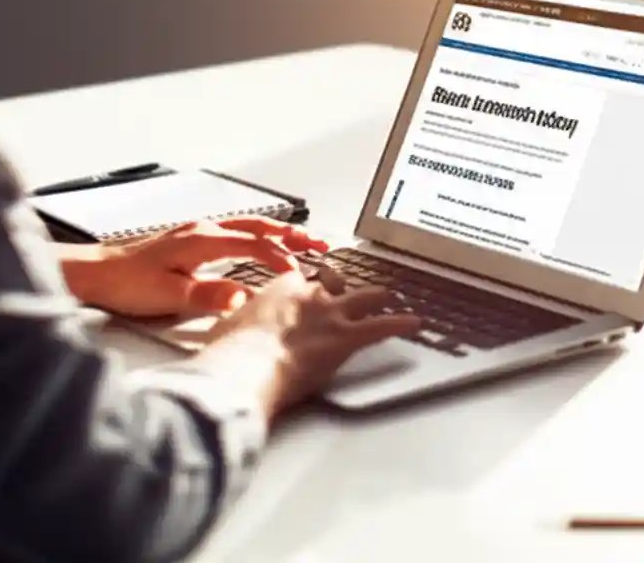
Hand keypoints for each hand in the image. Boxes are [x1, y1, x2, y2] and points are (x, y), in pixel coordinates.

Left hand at [60, 217, 327, 317]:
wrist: (97, 273)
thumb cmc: (128, 283)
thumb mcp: (169, 295)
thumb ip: (208, 295)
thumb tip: (242, 295)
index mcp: (203, 241)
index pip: (254, 246)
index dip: (280, 258)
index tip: (300, 273)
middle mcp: (203, 231)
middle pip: (258, 228)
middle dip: (292, 235)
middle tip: (320, 244)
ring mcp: (197, 233)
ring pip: (248, 227)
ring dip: (278, 233)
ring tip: (303, 241)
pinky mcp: (191, 241)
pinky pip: (235, 233)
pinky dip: (258, 236)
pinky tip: (262, 245)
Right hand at [199, 265, 420, 414]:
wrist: (246, 365)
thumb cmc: (231, 351)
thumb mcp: (228, 327)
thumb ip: (239, 323)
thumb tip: (232, 330)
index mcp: (280, 289)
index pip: (300, 278)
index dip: (306, 285)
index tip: (307, 288)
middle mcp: (310, 295)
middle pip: (336, 282)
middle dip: (345, 285)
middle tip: (349, 287)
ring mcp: (332, 314)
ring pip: (366, 297)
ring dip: (380, 297)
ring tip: (392, 297)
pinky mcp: (347, 338)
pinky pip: (382, 326)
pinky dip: (401, 323)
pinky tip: (415, 323)